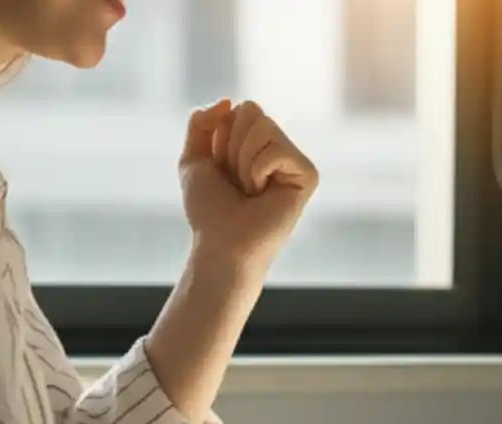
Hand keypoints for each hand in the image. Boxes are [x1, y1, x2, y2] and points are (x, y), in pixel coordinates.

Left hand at [179, 99, 319, 272]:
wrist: (222, 244)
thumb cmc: (209, 211)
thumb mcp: (194, 159)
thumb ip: (201, 124)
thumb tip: (228, 101)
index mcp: (255, 144)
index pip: (239, 109)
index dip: (220, 137)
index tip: (222, 170)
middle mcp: (278, 149)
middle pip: (252, 110)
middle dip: (231, 145)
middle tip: (236, 181)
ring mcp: (294, 161)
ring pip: (264, 126)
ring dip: (243, 160)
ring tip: (250, 189)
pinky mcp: (307, 175)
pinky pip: (276, 150)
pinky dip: (258, 171)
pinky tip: (263, 194)